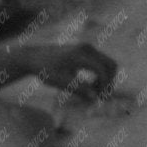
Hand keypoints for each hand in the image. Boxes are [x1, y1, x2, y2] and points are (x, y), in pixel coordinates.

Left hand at [0, 40, 117, 94]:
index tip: (98, 99)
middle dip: (109, 82)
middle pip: (111, 64)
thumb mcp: (60, 82)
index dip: (104, 86)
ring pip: (108, 63)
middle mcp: (87, 48)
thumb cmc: (46, 71)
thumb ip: (78, 89)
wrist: (35, 57)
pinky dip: (100, 74)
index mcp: (80, 55)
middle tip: (101, 97)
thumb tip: (94, 99)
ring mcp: (88, 48)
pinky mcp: (86, 50)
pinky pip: (101, 62)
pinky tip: (91, 86)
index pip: (102, 70)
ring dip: (106, 79)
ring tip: (93, 93)